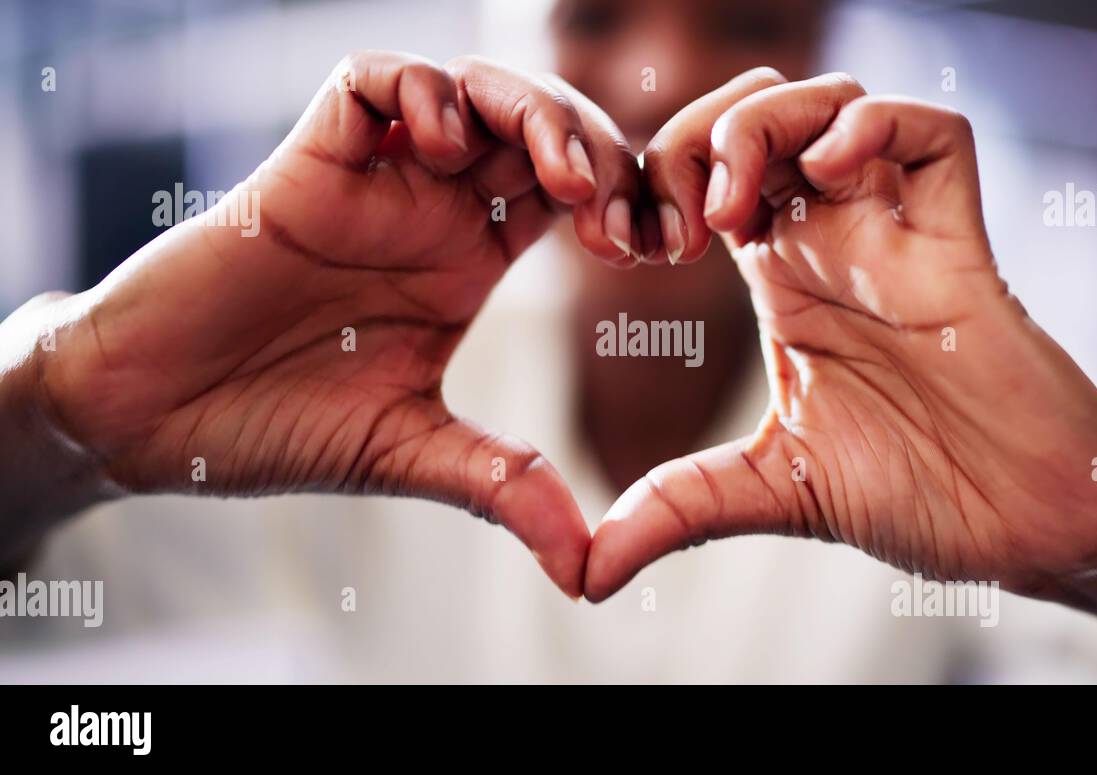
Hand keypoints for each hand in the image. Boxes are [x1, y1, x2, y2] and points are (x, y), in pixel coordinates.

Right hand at [32, 51, 648, 596]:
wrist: (156, 419)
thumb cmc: (276, 428)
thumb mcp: (412, 454)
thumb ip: (503, 487)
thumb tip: (588, 573)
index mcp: (468, 263)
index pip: (573, 194)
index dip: (625, 202)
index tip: (654, 252)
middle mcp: (430, 211)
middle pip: (538, 127)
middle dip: (593, 147)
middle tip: (610, 216)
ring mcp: (372, 180)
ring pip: (471, 88)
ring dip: (529, 110)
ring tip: (554, 177)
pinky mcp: (307, 162)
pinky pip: (371, 82)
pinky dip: (418, 90)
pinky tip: (439, 145)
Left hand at [584, 69, 1096, 601]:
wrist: (1024, 527)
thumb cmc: (917, 493)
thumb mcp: (770, 492)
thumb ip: (678, 510)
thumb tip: (587, 578)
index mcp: (784, 281)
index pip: (707, 177)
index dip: (652, 184)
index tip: (624, 250)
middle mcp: (835, 243)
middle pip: (760, 116)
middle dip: (696, 136)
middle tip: (675, 225)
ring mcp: (900, 235)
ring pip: (834, 104)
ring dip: (767, 124)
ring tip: (736, 206)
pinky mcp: (965, 244)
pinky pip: (936, 133)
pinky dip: (877, 125)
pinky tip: (831, 172)